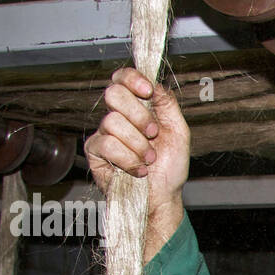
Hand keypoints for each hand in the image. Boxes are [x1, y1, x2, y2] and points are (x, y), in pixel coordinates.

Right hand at [84, 67, 190, 258]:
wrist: (163, 196)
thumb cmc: (170, 167)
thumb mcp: (179, 132)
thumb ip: (168, 104)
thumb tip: (156, 82)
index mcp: (137, 106)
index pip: (122, 78)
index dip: (132, 78)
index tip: (147, 91)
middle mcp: (118, 116)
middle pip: (113, 93)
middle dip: (138, 115)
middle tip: (153, 134)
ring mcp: (104, 133)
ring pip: (112, 122)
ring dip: (138, 144)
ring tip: (149, 159)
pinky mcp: (95, 152)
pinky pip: (107, 145)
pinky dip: (128, 159)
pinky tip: (138, 169)